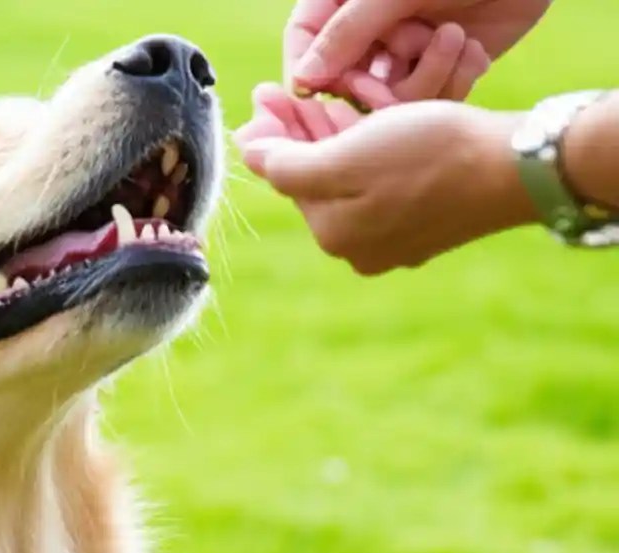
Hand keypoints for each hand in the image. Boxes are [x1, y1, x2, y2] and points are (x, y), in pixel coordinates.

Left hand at [234, 85, 535, 274]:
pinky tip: (363, 122)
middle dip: (297, 132)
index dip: (271, 132)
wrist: (515, 165)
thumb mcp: (343, 156)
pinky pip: (385, 182)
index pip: (288, 178)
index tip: (262, 95)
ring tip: (318, 100)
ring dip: (330, 136)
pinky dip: (369, 150)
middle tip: (277, 93)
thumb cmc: (427, 156)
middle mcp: (361, 250)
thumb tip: (247, 156)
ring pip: (351, 178)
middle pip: (317, 180)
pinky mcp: (429, 224)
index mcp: (335, 237)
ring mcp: (397, 241)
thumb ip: (286, 163)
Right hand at [286, 0, 550, 102]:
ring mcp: (410, 48)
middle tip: (397, 78)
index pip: (305, 41)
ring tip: (451, 39)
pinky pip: (432, 97)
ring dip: (423, 76)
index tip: (317, 93)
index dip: (308, 70)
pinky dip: (454, 80)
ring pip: (391, 95)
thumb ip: (347, 32)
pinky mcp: (445, 66)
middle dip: (375, 83)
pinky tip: (473, 50)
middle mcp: (374, 27)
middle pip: (347, 78)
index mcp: (347, 0)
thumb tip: (303, 80)